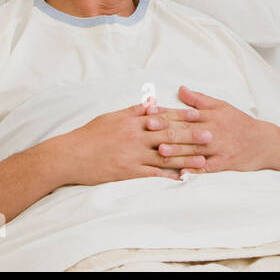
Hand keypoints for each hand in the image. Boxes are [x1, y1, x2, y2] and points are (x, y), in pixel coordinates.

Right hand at [56, 103, 203, 184]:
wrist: (68, 155)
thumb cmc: (89, 135)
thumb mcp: (112, 116)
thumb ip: (134, 110)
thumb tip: (153, 102)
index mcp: (132, 121)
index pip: (163, 117)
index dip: (182, 117)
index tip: (200, 116)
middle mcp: (135, 136)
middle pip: (168, 136)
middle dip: (191, 136)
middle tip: (211, 136)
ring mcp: (132, 155)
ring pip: (164, 156)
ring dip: (186, 158)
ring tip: (203, 160)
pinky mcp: (127, 172)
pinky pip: (151, 174)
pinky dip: (168, 176)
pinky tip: (181, 178)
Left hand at [148, 86, 279, 175]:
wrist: (265, 142)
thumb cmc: (241, 123)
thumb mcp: (223, 107)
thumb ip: (200, 100)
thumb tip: (181, 89)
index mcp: (212, 116)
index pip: (185, 114)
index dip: (167, 113)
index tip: (149, 112)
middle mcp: (215, 131)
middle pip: (188, 130)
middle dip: (168, 129)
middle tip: (149, 129)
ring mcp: (221, 148)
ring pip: (196, 149)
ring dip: (178, 150)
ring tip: (161, 151)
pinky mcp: (226, 163)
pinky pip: (209, 167)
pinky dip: (196, 170)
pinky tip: (183, 173)